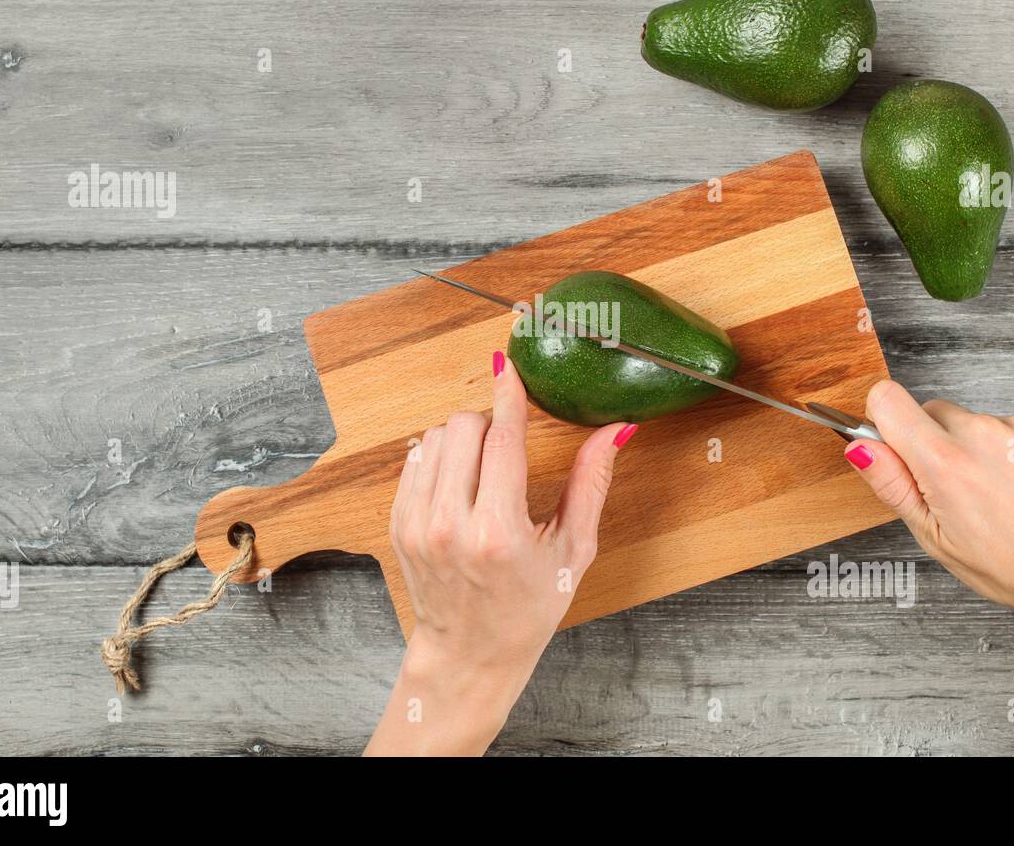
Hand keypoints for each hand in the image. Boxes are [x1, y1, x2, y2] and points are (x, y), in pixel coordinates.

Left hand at [365, 351, 635, 755]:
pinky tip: (462, 484)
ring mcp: (417, 525)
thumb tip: (615, 429)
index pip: (502, 439)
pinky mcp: (398, 524)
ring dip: (464, 438)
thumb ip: (592, 483)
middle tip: (510, 448)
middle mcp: (451, 525)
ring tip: (486, 471)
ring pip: (436, 437)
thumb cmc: (529, 607)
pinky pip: (416, 459)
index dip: (508, 393)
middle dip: (491, 423)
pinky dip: (441, 457)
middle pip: (465, 426)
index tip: (508, 360)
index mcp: (499, 532)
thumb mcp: (573, 550)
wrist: (470, 653)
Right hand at [844, 379, 1013, 754]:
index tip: (895, 447)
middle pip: (934, 413)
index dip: (885, 422)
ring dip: (980, 451)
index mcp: (945, 463)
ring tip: (1004, 500)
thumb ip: (893, 485)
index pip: (888, 399)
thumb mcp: (936, 539)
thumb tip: (859, 447)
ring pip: (978, 423)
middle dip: (936, 444)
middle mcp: (983, 434)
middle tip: (958, 494)